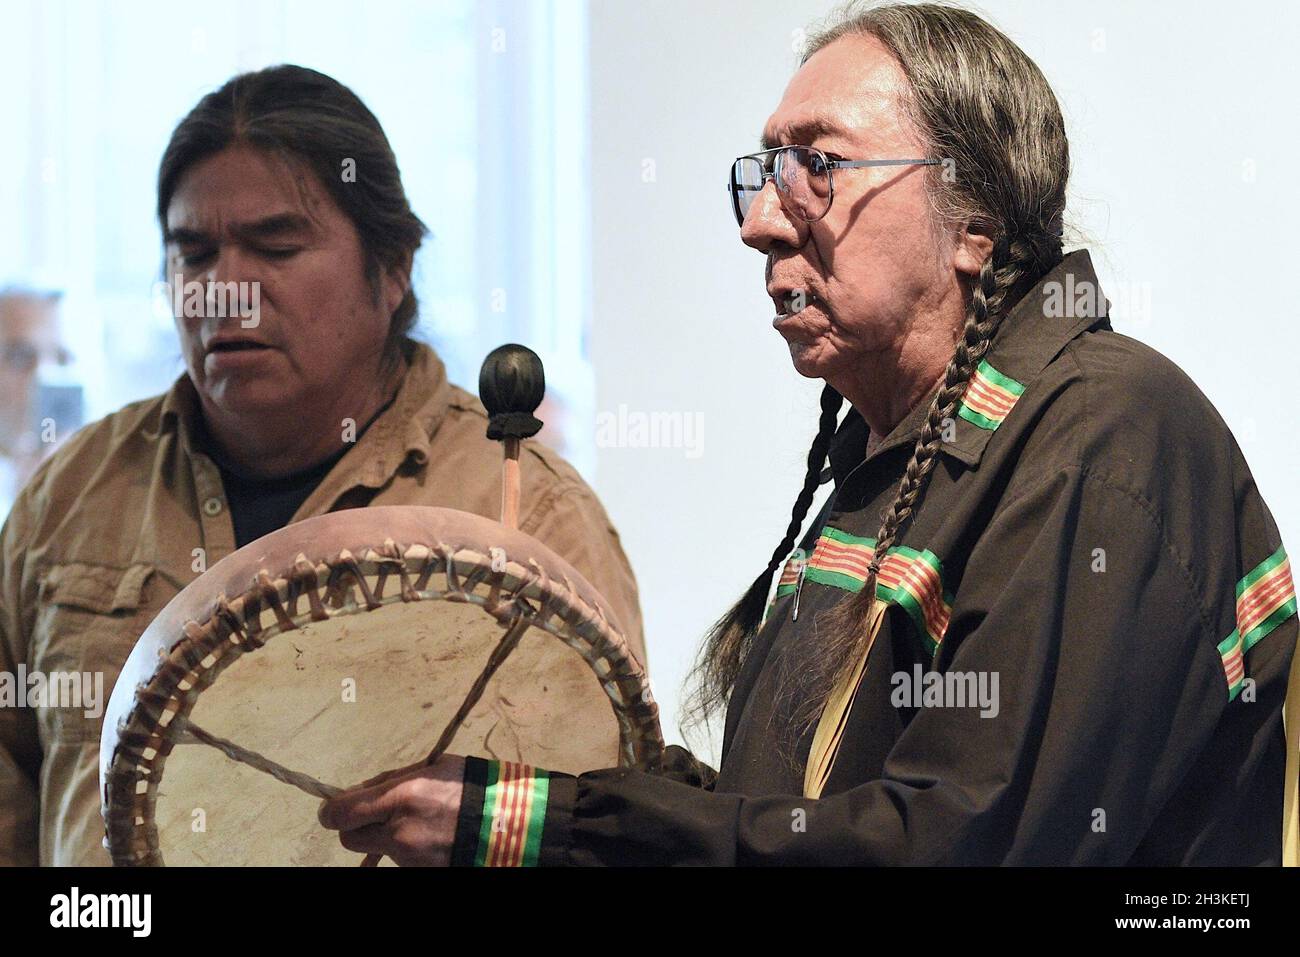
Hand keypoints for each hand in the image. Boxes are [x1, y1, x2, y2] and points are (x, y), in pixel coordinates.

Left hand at [317, 754, 465, 865]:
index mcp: (402, 797)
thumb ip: (392, 779)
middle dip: (355, 826)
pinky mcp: (418, 870)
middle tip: (373, 814)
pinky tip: (427, 836)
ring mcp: (409, 856)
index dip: (331, 810)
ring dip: (383, 836)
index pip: (340, 813)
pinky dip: (405, 848)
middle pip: (348, 838)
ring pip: (375, 849)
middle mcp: (399, 831)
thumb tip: (359, 790)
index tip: (334, 807)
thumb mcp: (432, 768)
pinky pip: (398, 859)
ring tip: (416, 822)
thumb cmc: (471, 785)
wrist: (508, 821)